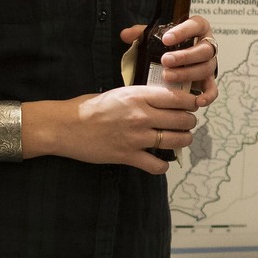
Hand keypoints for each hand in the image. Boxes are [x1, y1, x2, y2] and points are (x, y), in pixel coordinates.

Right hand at [44, 84, 200, 174]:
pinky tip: (160, 161)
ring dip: (182, 141)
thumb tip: (165, 99)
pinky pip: (157, 165)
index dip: (191, 102)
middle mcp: (141, 116)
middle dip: (189, 122)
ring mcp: (136, 137)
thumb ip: (142, 96)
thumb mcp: (119, 92)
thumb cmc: (89, 107)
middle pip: (182, 120)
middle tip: (186, 123)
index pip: (178, 98)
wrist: (65, 127)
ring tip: (180, 139)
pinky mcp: (128, 156)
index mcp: (138, 96)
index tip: (193, 105)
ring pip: (176, 141)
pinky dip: (162, 165)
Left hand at [118, 14, 218, 106]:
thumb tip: (126, 35)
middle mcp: (207, 46)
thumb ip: (142, 33)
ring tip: (168, 77)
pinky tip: (197, 100)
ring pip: (206, 68)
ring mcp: (209, 63)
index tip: (166, 39)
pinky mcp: (208, 80)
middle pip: (203, 50)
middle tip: (165, 60)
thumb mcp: (156, 35)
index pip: (195, 26)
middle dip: (184, 56)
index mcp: (198, 29)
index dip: (183, 32)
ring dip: (187, 73)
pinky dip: (207, 94)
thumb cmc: (170, 44)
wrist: (179, 56)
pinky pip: (212, 88)